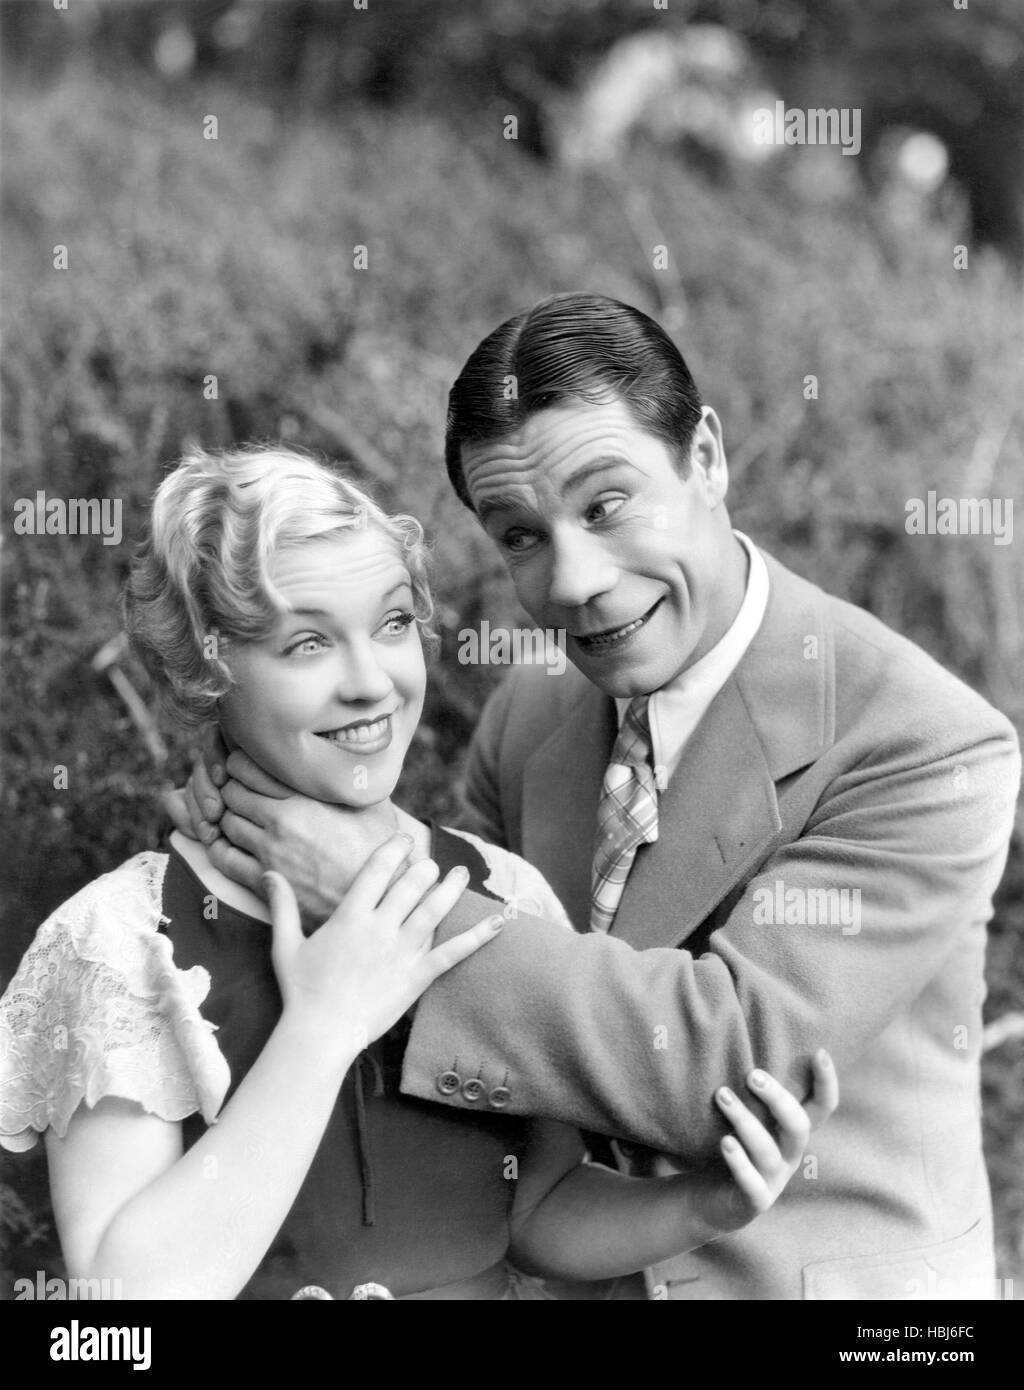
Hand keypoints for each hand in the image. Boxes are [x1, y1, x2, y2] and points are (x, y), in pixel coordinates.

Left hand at [165, 738, 397, 921]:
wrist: (380, 897)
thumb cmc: (381, 847)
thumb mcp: (372, 801)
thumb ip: (349, 776)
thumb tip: (344, 753)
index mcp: (305, 796)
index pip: (247, 766)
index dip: (240, 763)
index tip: (247, 767)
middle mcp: (282, 820)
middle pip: (232, 792)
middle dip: (232, 788)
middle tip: (242, 791)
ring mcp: (269, 851)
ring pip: (226, 822)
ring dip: (227, 816)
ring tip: (241, 815)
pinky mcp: (264, 880)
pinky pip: (223, 858)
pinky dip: (219, 846)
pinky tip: (229, 843)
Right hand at [263, 836, 504, 1058]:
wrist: (320, 1034)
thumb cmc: (301, 990)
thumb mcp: (286, 944)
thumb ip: (282, 906)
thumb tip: (269, 873)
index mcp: (350, 917)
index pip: (377, 870)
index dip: (394, 849)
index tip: (404, 839)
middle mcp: (380, 928)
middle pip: (411, 885)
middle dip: (424, 868)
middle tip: (430, 862)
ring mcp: (401, 953)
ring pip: (433, 910)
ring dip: (451, 888)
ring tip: (461, 873)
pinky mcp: (417, 977)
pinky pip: (453, 952)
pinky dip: (478, 936)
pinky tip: (500, 920)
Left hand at [687, 1051, 837, 1236]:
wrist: (714, 1199)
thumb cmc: (736, 1145)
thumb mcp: (750, 1116)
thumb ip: (755, 1088)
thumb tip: (740, 1031)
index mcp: (792, 1131)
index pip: (822, 1107)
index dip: (827, 1083)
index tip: (820, 1052)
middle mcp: (789, 1154)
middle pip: (799, 1126)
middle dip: (779, 1099)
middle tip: (752, 1073)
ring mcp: (774, 1180)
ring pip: (768, 1151)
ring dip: (745, 1121)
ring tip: (721, 1095)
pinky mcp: (753, 1201)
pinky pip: (752, 1185)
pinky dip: (740, 1163)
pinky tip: (726, 1142)